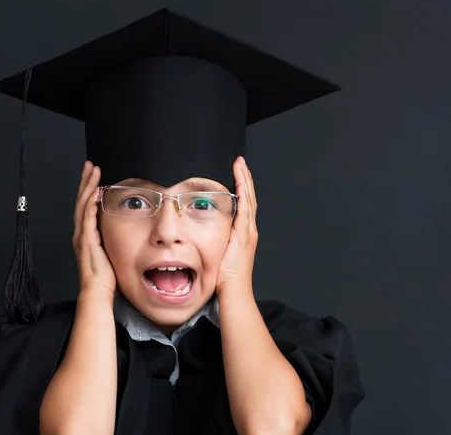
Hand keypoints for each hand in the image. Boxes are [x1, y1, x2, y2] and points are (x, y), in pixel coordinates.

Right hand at [72, 161, 116, 299]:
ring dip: (88, 186)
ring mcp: (82, 235)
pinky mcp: (86, 240)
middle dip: (86, 181)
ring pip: (83, 204)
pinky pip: (87, 217)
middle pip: (82, 200)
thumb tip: (122, 231)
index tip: (94, 175)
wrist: (97, 290)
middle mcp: (81, 232)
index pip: (86, 206)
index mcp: (86, 235)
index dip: (89, 189)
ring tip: (93, 171)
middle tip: (90, 165)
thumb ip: (111, 239)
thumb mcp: (109, 252)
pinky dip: (90, 202)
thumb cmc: (105, 276)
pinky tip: (95, 191)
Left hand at [215, 156, 258, 293]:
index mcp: (243, 232)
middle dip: (245, 178)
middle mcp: (249, 229)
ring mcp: (248, 230)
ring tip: (240, 165)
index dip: (242, 186)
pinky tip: (241, 183)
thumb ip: (215, 240)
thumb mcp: (219, 252)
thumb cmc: (225, 276)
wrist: (234, 289)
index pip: (244, 203)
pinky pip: (245, 209)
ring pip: (248, 199)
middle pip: (249, 197)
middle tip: (240, 162)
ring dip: (245, 181)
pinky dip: (244, 195)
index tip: (237, 172)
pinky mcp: (244, 234)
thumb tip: (202, 231)